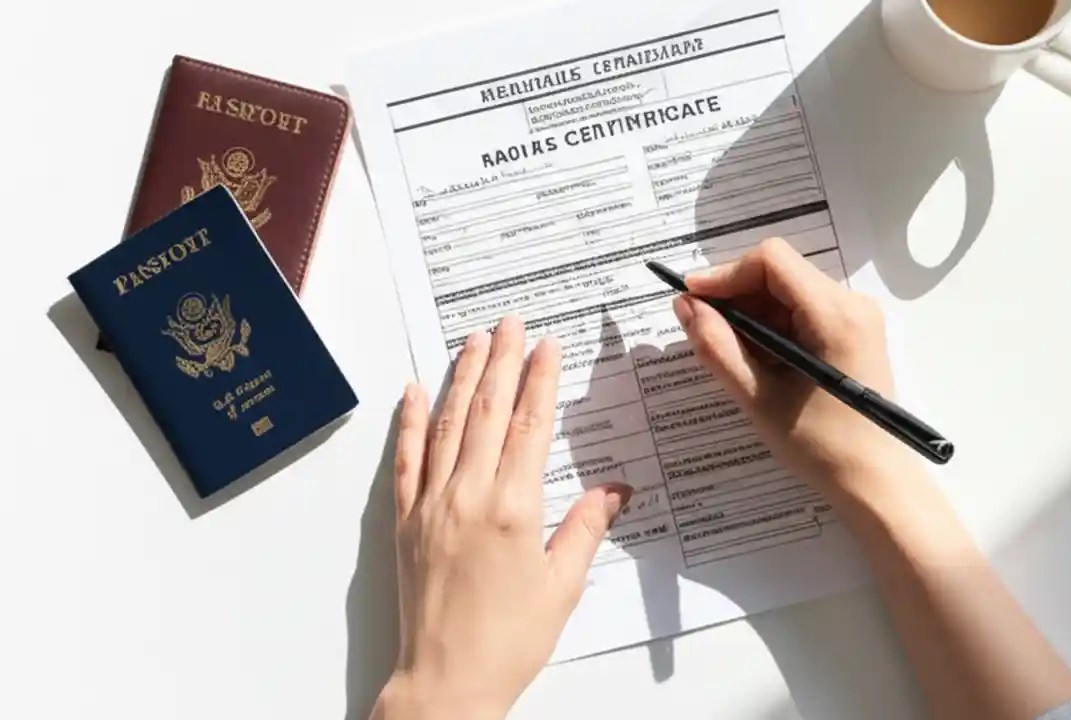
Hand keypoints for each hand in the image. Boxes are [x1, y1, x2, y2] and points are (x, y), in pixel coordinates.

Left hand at [373, 315, 631, 719]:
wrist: (447, 681)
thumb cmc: (508, 642)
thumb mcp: (563, 586)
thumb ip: (587, 528)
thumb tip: (614, 490)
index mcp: (514, 509)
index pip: (530, 425)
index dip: (539, 379)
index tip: (546, 346)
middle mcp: (468, 497)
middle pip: (488, 411)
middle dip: (501, 360)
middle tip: (511, 323)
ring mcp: (432, 506)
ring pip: (448, 425)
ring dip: (462, 378)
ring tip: (473, 341)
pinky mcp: (405, 522)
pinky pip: (406, 460)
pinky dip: (410, 422)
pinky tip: (415, 392)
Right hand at [674, 238, 911, 502]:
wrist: (874, 481)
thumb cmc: (821, 446)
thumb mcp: (759, 398)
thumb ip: (718, 347)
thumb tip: (685, 306)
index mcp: (835, 315)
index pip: (772, 260)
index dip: (726, 274)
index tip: (692, 300)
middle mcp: (852, 303)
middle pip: (779, 272)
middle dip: (736, 295)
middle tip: (705, 331)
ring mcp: (856, 316)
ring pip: (787, 290)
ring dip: (753, 313)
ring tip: (734, 355)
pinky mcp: (853, 332)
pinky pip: (802, 310)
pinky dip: (772, 325)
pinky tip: (760, 361)